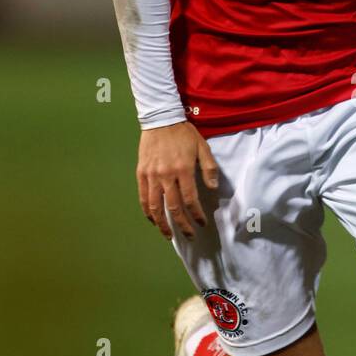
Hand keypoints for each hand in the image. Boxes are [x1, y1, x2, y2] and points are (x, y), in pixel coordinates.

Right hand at [136, 121, 218, 238]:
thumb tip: (213, 189)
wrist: (160, 119)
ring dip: (162, 223)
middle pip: (173, 207)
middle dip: (182, 224)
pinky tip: (153, 219)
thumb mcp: (202, 147)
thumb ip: (209, 168)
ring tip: (168, 235)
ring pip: (155, 206)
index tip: (202, 223)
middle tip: (189, 235)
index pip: (190, 199)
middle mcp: (166, 175)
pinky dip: (148, 211)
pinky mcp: (141, 173)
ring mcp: (151, 175)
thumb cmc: (184, 134)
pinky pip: (143, 197)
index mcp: (183, 169)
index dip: (196, 214)